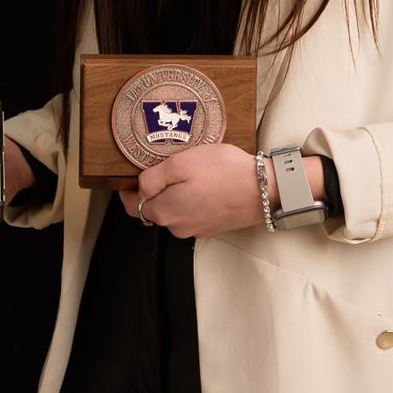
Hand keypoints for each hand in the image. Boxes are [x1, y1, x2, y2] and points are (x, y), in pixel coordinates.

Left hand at [120, 141, 275, 239]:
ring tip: (190, 172)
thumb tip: (139, 188)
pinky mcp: (212, 226)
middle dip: (155, 190)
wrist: (264, 190)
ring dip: (176, 194)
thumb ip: (152, 178)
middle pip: (154, 208)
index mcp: (164, 212)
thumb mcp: (180, 163)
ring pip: (175, 210)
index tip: (130, 176)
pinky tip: (205, 183)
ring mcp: (196, 229)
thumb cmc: (223, 173)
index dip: (128, 191)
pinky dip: (193, 200)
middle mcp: (176, 227)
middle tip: (165, 166)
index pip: (132, 206)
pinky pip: (193, 212)